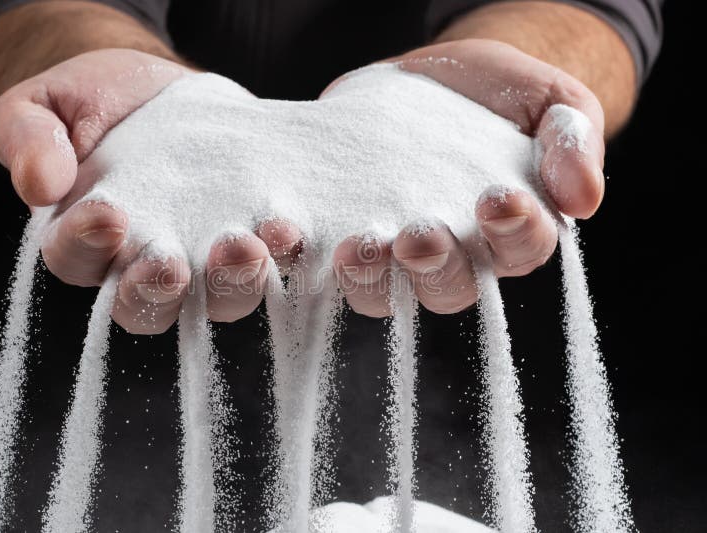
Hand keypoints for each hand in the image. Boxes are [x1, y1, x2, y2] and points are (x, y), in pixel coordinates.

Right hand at [0, 49, 301, 331]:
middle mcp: (142, 265)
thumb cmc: (91, 101)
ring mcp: (203, 260)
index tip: (108, 215)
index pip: (76, 260)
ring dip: (234, 280)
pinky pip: (270, 261)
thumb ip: (29, 139)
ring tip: (250, 245)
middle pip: (148, 304)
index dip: (88, 245)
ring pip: (216, 297)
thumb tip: (38, 185)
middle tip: (177, 263)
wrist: (156, 92)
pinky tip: (290, 228)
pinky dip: (283, 252)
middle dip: (162, 289)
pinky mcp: (251, 240)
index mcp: (82, 240)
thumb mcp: (45, 103)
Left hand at [319, 39, 604, 316]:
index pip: (521, 250)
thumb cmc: (501, 97)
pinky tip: (285, 230)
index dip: (513, 234)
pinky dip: (301, 253)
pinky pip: (319, 260)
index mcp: (510, 235)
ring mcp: (392, 254)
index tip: (498, 199)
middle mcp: (452, 258)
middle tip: (416, 236)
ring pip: (382, 292)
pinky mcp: (341, 233)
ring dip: (367, 277)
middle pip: (446, 288)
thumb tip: (584, 199)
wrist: (435, 78)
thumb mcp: (551, 102)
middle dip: (432, 267)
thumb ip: (571, 143)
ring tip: (353, 247)